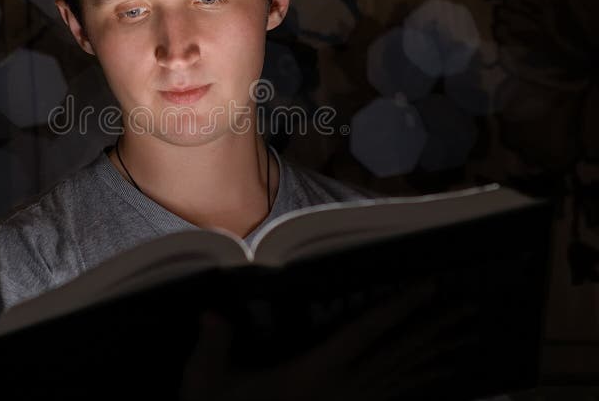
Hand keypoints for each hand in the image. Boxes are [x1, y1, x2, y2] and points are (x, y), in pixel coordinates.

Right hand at [178, 281, 478, 400]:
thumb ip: (212, 348)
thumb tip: (211, 314)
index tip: (429, 287)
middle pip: (398, 353)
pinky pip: (395, 398)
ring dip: (436, 355)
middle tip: (468, 310)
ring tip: (466, 340)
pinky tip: (439, 377)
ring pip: (403, 376)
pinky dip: (420, 384)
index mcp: (316, 371)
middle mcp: (344, 388)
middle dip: (434, 330)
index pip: (365, 332)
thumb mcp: (208, 385)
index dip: (398, 308)